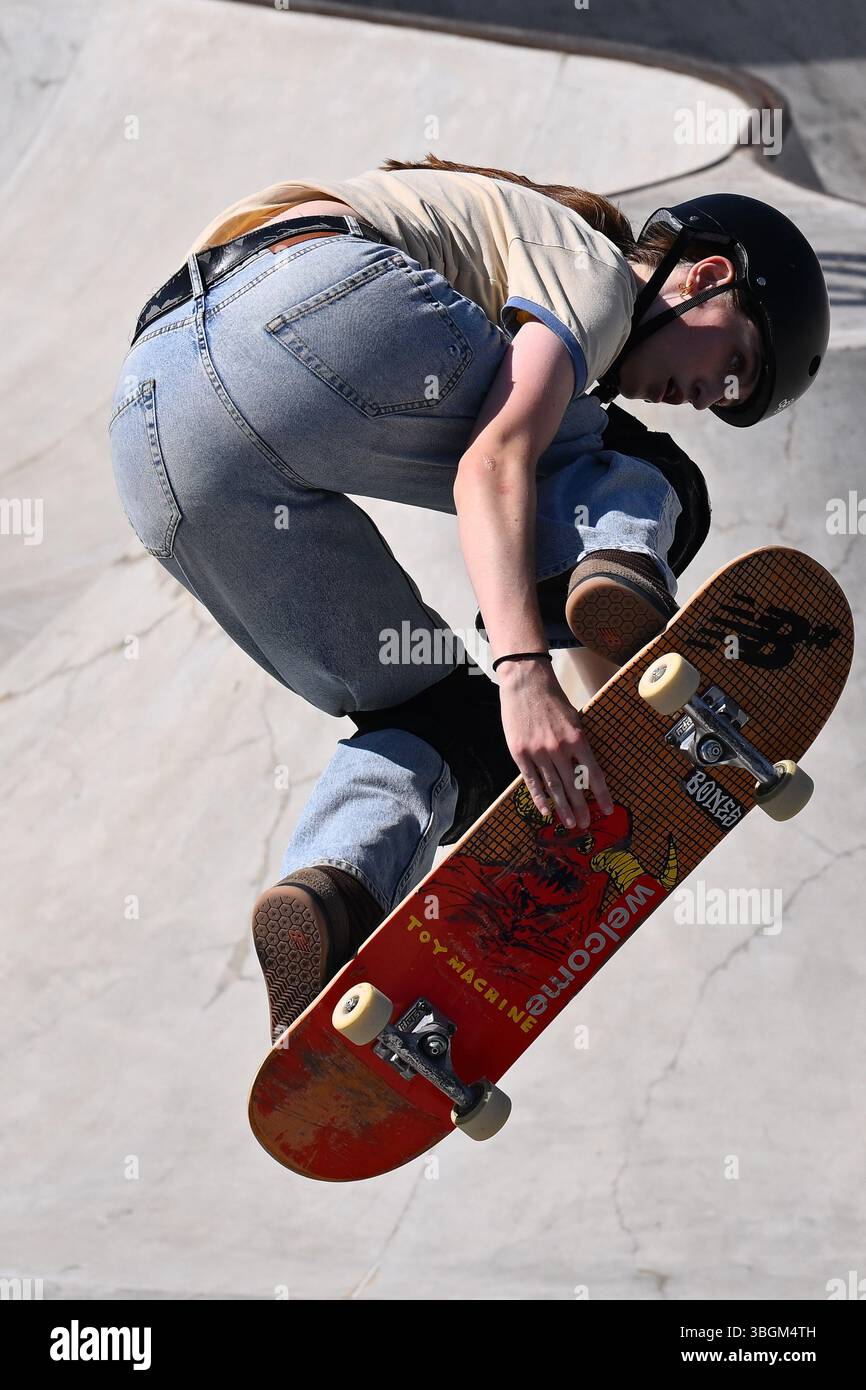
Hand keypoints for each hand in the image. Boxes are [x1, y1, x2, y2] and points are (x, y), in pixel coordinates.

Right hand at [498, 658, 613, 826]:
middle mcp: (559, 748)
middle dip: (581, 807)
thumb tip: (585, 770)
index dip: (601, 794)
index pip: (593, 774)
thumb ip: (579, 744)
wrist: (526, 683)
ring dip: (562, 808)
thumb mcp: (575, 719)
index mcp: (577, 739)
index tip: (607, 809)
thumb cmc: (552, 700)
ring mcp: (538, 752)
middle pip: (573, 785)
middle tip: (585, 824)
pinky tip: (546, 811)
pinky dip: (539, 798)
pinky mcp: (520, 753)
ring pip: (553, 787)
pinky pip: (532, 781)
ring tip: (569, 823)